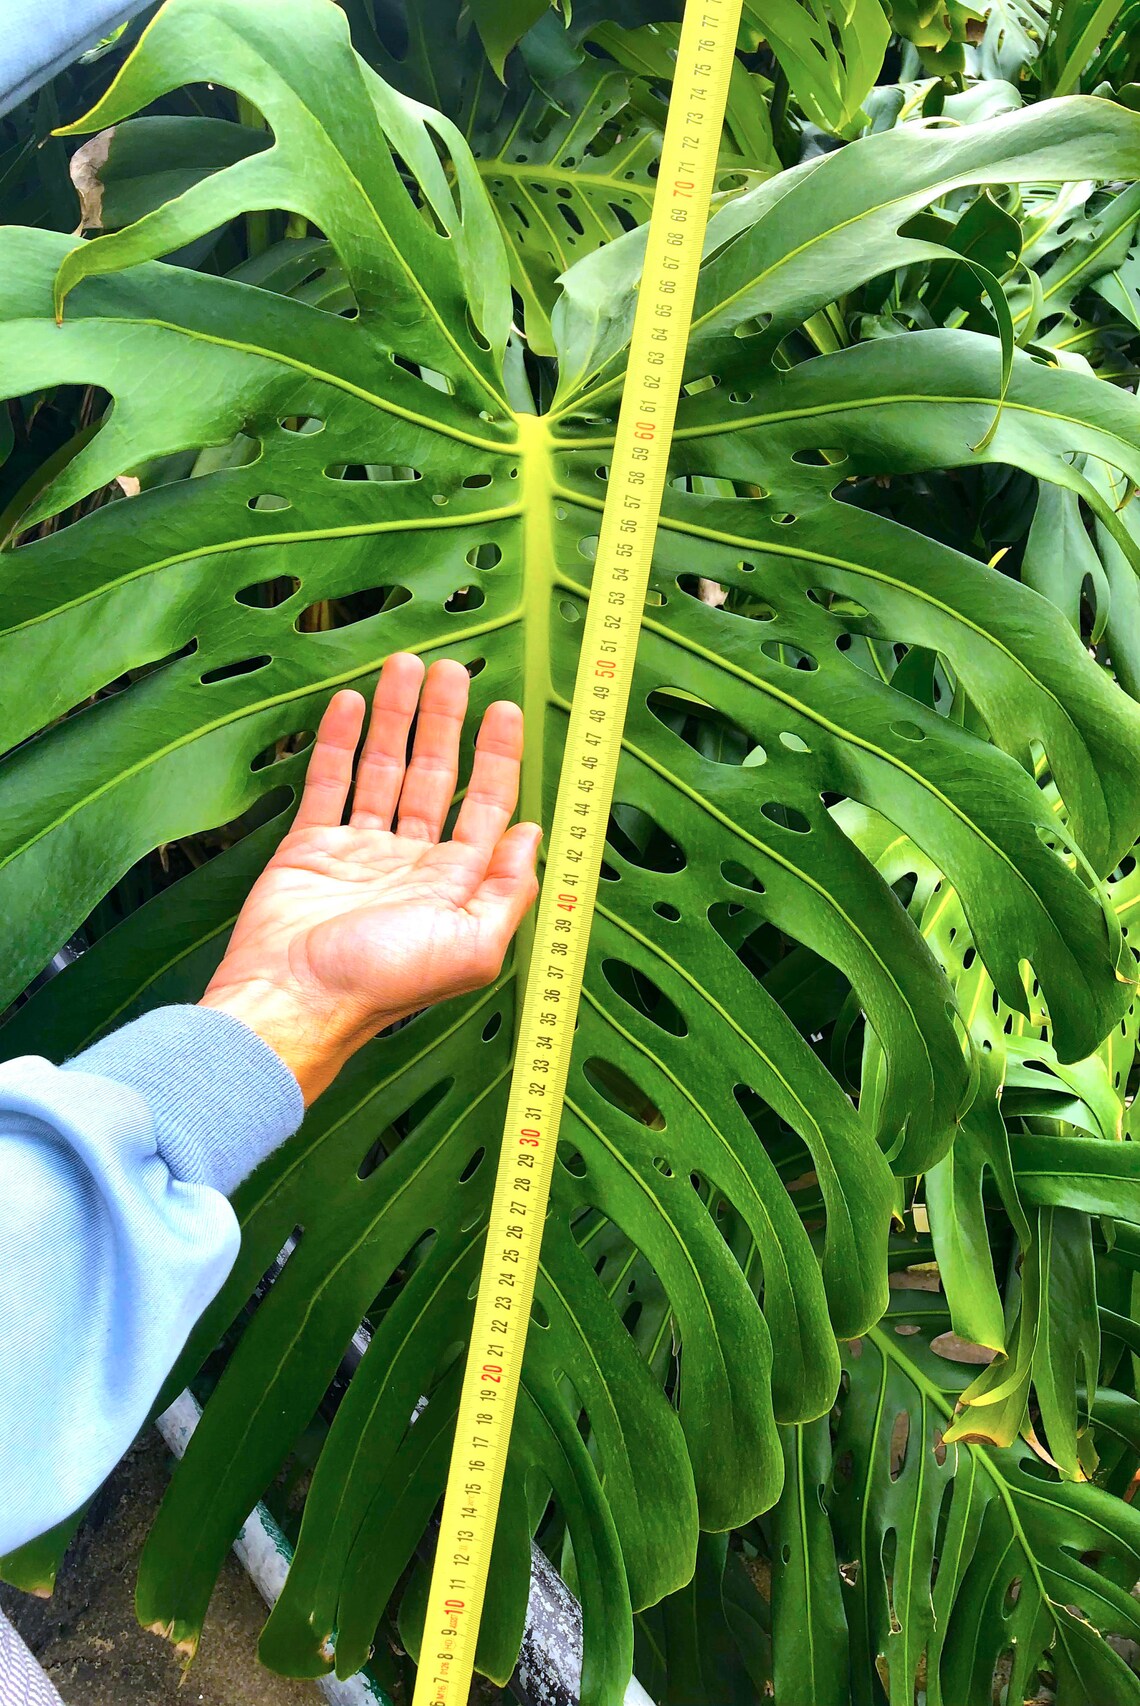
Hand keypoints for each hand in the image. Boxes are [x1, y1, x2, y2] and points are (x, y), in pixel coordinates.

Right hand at [200, 654, 540, 1102]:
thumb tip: (535, 835)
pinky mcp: (309, 847)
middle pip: (435, 777)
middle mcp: (410, 863)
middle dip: (446, 722)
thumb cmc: (383, 982)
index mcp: (453, 884)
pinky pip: (328, 783)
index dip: (498, 758)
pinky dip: (338, 742)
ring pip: (383, 770)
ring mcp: (359, 853)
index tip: (505, 710)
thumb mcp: (472, 947)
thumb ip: (509, 890)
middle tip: (453, 670)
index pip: (485, 807)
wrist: (293, 999)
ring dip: (396, 719)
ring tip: (404, 667)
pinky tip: (350, 704)